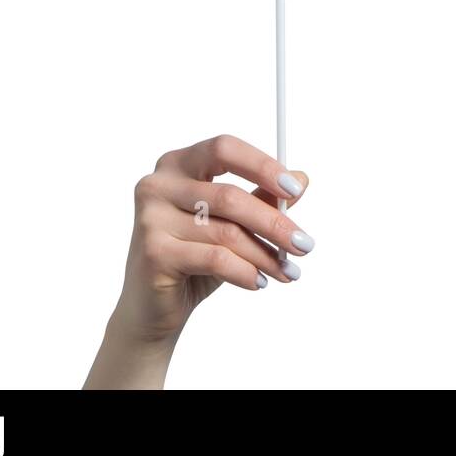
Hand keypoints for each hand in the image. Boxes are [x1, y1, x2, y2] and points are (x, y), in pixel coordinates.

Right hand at [85, 135, 311, 387]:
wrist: (152, 307)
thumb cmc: (194, 256)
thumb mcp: (231, 224)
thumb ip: (260, 198)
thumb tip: (302, 177)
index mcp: (178, 164)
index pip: (224, 149)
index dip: (262, 166)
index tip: (295, 190)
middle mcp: (158, 185)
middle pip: (230, 195)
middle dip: (274, 223)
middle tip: (305, 245)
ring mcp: (151, 218)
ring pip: (226, 233)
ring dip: (265, 255)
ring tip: (287, 271)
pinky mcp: (154, 253)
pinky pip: (215, 259)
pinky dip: (245, 272)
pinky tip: (259, 282)